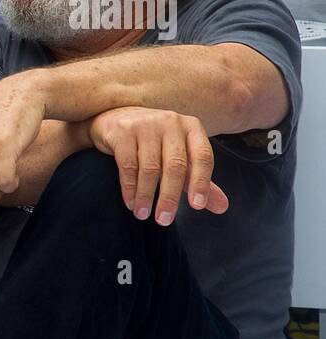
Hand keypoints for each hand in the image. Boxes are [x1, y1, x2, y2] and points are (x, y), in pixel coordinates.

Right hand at [87, 106, 227, 225]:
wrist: (116, 118)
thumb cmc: (154, 142)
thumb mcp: (180, 157)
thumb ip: (199, 180)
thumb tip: (222, 208)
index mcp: (191, 128)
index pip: (203, 156)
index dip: (201, 182)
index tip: (197, 206)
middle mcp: (171, 122)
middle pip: (175, 165)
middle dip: (169, 196)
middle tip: (164, 220)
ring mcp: (146, 125)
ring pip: (149, 167)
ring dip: (146, 195)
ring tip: (142, 215)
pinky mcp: (123, 132)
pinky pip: (127, 164)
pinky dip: (129, 187)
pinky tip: (130, 202)